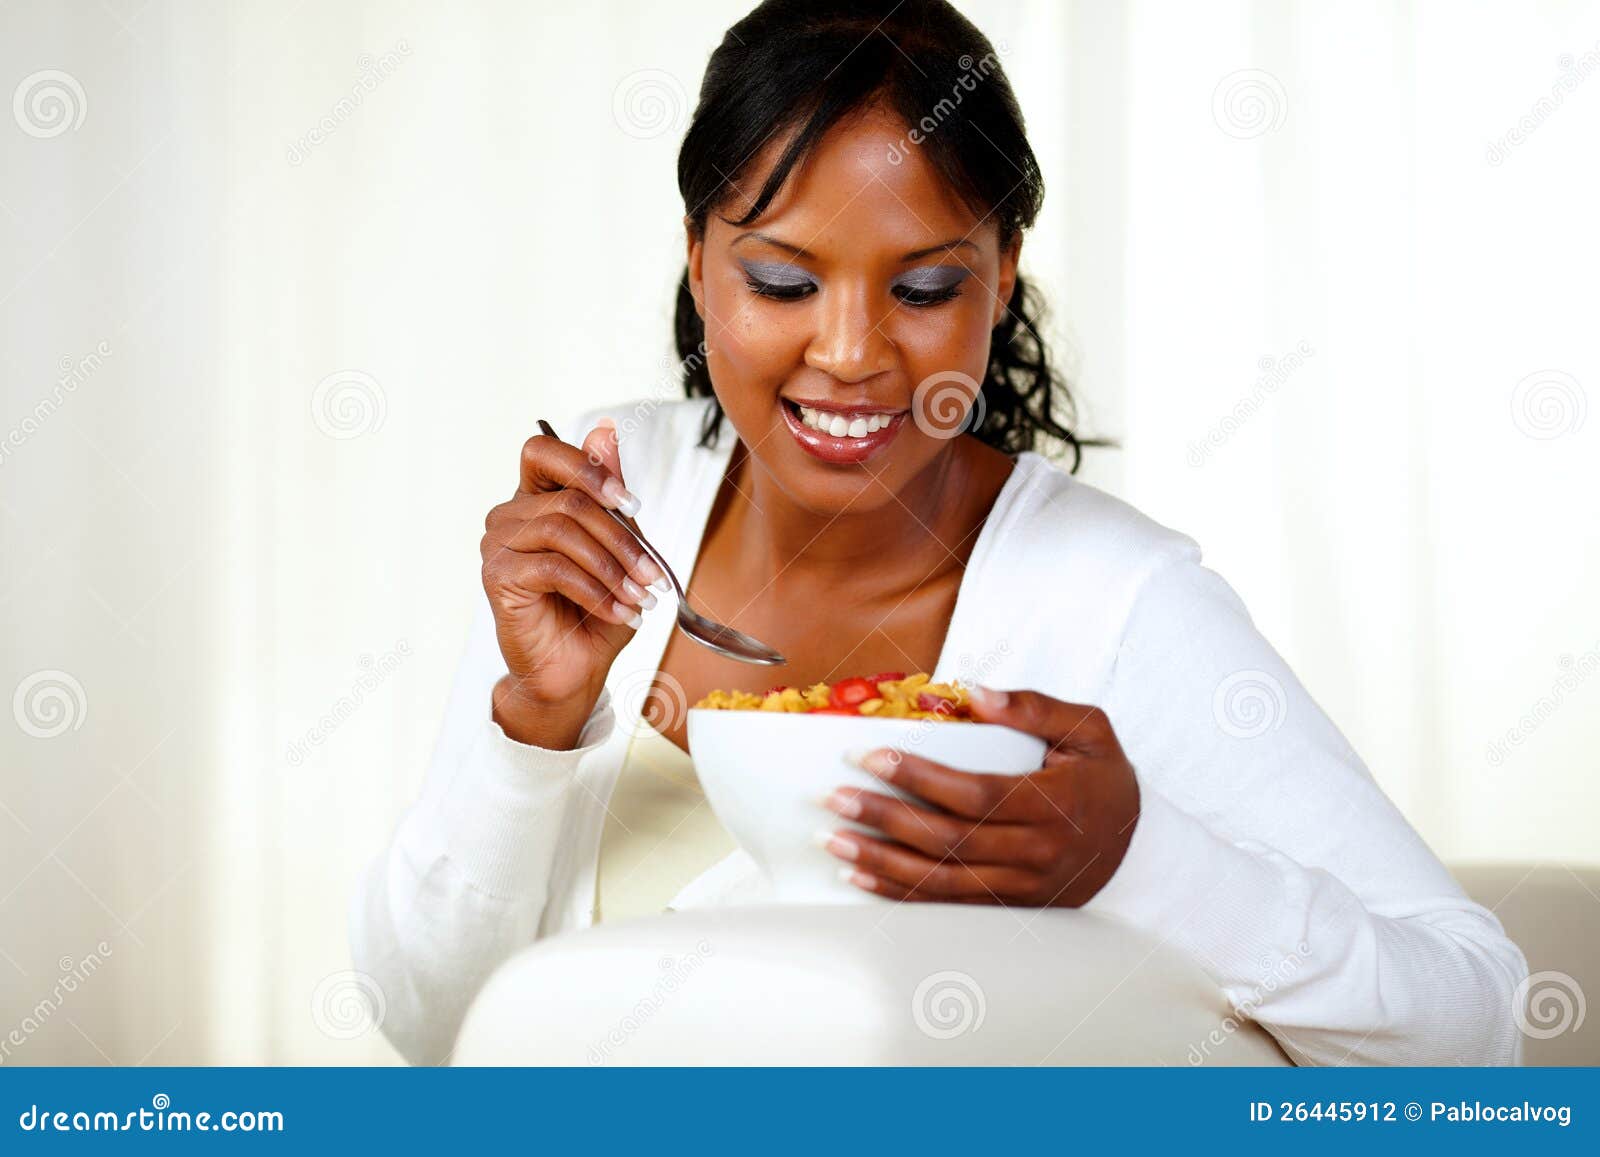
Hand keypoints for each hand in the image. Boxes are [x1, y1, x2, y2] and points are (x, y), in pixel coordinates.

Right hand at [480, 420, 666, 747]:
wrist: (572, 672)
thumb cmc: (594, 611)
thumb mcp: (617, 550)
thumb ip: (610, 496)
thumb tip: (607, 429)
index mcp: (534, 500)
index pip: (542, 451)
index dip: (588, 468)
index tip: (632, 504)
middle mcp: (508, 516)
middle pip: (569, 499)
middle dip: (622, 539)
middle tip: (653, 574)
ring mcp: (496, 545)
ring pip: (563, 529)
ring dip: (613, 567)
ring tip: (640, 597)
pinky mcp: (496, 577)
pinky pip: (553, 567)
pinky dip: (595, 590)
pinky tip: (619, 612)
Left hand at [817, 687, 1140, 905]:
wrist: (1142, 849)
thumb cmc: (1105, 779)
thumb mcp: (1089, 730)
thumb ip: (1034, 707)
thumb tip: (974, 691)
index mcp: (1051, 804)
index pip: (974, 793)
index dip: (918, 776)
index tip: (869, 755)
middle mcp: (1035, 852)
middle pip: (947, 840)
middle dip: (883, 817)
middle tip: (833, 797)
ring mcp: (1021, 886)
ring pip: (941, 880)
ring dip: (880, 861)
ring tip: (833, 838)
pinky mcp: (1009, 906)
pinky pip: (947, 905)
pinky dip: (899, 893)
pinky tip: (861, 877)